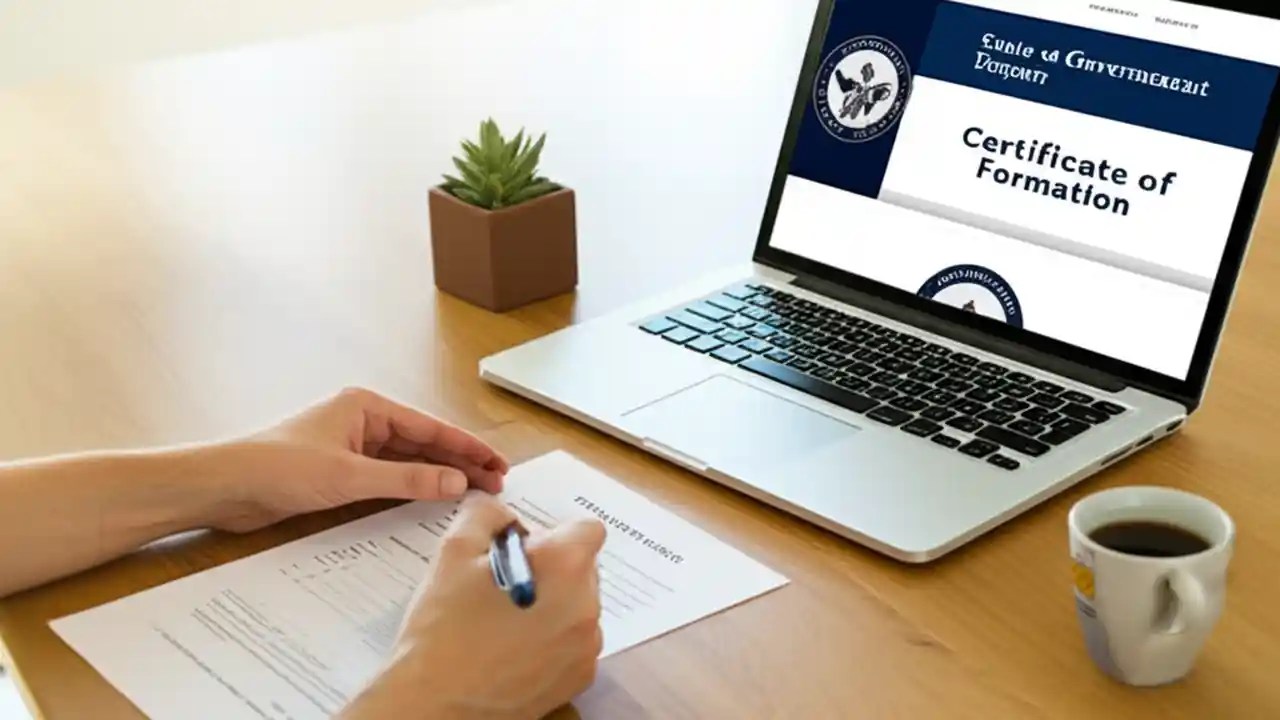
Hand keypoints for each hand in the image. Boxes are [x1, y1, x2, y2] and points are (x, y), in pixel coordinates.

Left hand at [210, 387, 508, 532]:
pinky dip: (411, 488)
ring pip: (407, 461)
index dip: (467, 448)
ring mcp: (351, 447)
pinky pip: (387, 478)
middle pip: (423, 443)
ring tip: (472, 493)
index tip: (497, 464)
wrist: (224, 487)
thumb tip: (457, 482)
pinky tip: (430, 501)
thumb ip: (407, 479)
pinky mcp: (338, 472)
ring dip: (438, 476)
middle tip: (495, 483)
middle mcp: (362, 422)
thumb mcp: (350, 476)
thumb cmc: (277, 468)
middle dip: (459, 462)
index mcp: (366, 407)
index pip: (430, 428)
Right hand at [340, 493, 606, 719]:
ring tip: (508, 621)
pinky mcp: (579, 677)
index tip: (524, 551)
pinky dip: (554, 640)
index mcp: (564, 565)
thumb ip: (487, 514)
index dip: (554, 535)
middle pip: (584, 568)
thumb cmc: (443, 625)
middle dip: (553, 568)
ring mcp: (587, 645)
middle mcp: (587, 604)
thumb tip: (505, 514)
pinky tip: (516, 649)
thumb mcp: (454, 550)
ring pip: (579, 606)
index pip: (586, 530)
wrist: (435, 703)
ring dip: (555, 604)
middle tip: (507, 585)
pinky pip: (575, 642)